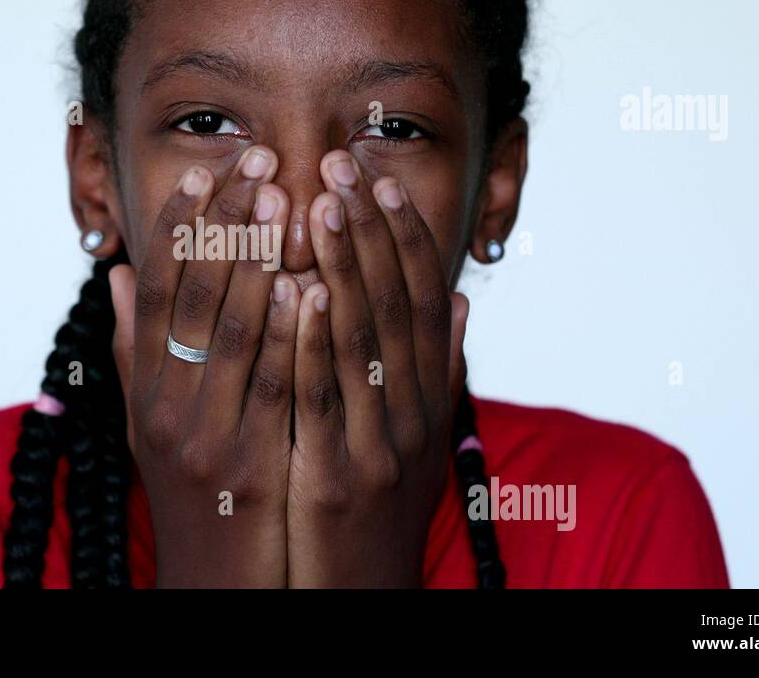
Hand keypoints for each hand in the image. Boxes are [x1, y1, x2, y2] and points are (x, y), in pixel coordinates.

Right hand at [109, 146, 297, 587]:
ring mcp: (204, 435)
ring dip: (257, 260)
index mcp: (144, 387)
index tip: (207, 170)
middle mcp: (164, 405)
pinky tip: (305, 285)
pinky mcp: (248, 465)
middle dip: (226, 223)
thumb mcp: (146, 421)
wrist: (215, 581)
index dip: (180, 226)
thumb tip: (119, 274)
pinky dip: (285, 335)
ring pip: (228, 332)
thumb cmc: (190, 492)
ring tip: (284, 198)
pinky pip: (269, 388)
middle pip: (192, 296)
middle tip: (258, 160)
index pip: (156, 289)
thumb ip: (134, 347)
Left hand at [286, 150, 468, 587]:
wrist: (361, 594)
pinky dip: (313, 342)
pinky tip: (299, 292)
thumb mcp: (421, 435)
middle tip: (340, 165)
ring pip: (360, 341)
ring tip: (317, 204)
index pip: (418, 299)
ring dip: (341, 267)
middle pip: (392, 305)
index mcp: (426, 397)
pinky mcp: (337, 477)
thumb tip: (459, 296)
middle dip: (366, 231)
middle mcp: (411, 414)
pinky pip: (322, 399)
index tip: (377, 179)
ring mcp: (378, 445)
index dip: (400, 235)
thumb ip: (437, 365)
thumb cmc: (381, 508)